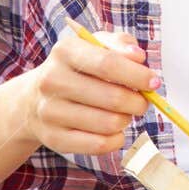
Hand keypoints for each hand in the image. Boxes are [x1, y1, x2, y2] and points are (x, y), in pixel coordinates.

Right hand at [17, 30, 156, 157]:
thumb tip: (138, 57)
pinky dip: (116, 139)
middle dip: (138, 102)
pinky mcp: (53, 138)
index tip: (154, 82)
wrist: (34, 99)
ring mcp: (50, 111)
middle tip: (142, 101)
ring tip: (123, 113)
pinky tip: (115, 130)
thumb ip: (120, 44)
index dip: (137, 75)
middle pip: (113, 97)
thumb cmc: (77, 69)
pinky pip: (99, 145)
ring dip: (126, 119)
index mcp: (65, 51)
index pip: (108, 64)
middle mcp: (52, 80)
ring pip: (109, 123)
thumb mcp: (95, 46)